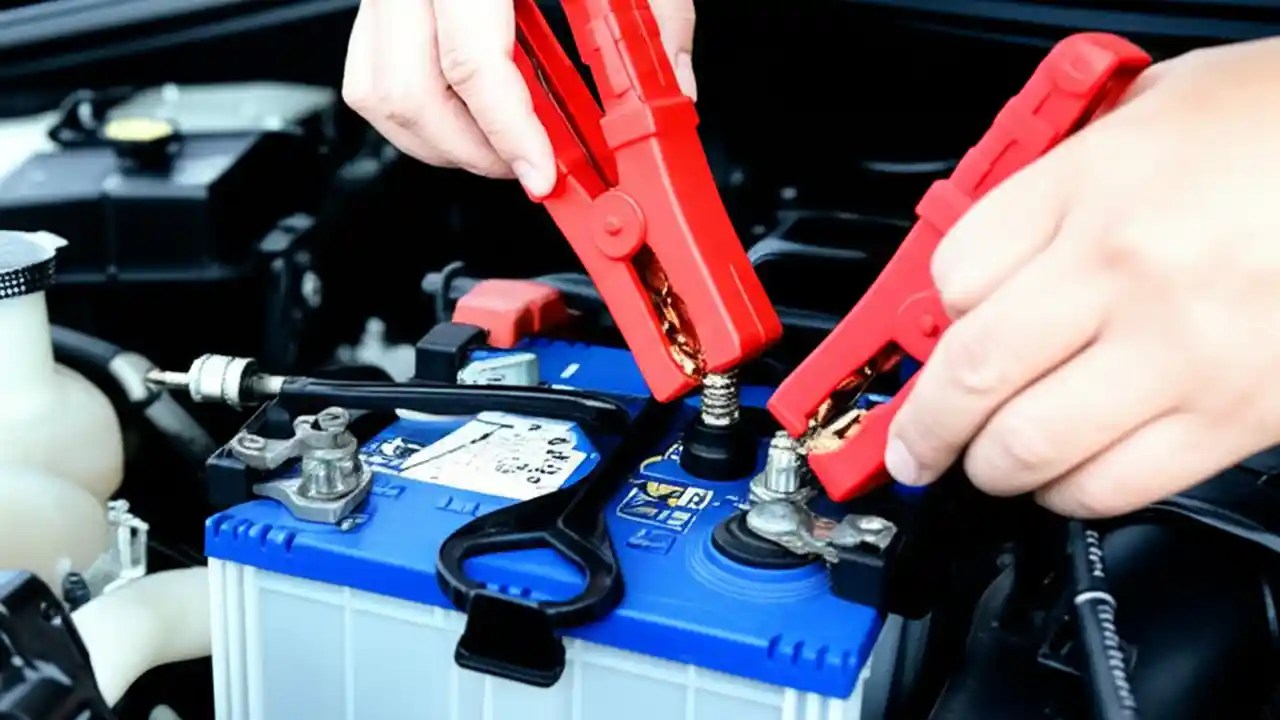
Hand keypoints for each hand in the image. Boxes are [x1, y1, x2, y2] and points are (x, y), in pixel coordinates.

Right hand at [341, 0, 696, 196]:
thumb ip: (656, 15)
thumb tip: (672, 87)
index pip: (471, 61)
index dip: (510, 133)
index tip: (543, 174)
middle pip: (406, 91)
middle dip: (474, 152)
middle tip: (531, 166)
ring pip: (378, 92)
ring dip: (441, 141)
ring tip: (505, 144)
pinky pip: (372, 71)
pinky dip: (420, 111)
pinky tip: (475, 111)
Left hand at [884, 37, 1279, 517]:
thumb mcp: (1152, 109)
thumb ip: (1057, 178)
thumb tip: (990, 247)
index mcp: (1094, 187)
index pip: (954, 277)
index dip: (928, 319)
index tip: (928, 341)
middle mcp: (1124, 274)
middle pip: (971, 377)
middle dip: (921, 429)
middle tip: (910, 448)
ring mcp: (1178, 353)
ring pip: (1029, 448)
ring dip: (989, 467)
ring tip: (984, 462)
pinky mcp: (1232, 416)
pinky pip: (1115, 484)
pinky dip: (1069, 493)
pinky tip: (1065, 476)